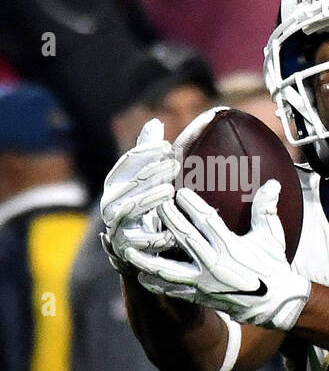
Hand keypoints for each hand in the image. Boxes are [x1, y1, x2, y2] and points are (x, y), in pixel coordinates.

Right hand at [100, 118, 178, 272]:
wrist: (137, 247)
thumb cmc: (145, 205)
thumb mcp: (147, 179)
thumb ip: (148, 153)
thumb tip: (155, 122)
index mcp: (116, 184)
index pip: (128, 162)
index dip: (145, 153)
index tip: (167, 146)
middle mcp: (111, 203)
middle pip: (129, 183)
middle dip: (152, 173)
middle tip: (175, 165)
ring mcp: (117, 225)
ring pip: (129, 209)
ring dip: (150, 199)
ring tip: (170, 191)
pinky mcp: (126, 248)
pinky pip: (140, 241)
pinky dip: (156, 236)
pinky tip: (172, 230)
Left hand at [126, 180, 310, 329]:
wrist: (276, 304)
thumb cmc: (273, 266)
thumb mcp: (272, 238)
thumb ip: (267, 210)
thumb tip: (274, 183)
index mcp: (233, 248)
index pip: (208, 221)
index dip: (192, 206)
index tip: (178, 192)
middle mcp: (216, 265)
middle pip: (185, 239)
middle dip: (167, 220)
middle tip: (152, 205)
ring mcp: (206, 283)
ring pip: (171, 269)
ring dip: (148, 258)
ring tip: (129, 248)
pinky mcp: (201, 296)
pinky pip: (174, 290)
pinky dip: (156, 284)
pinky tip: (140, 275)